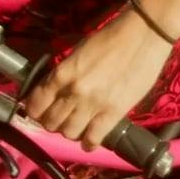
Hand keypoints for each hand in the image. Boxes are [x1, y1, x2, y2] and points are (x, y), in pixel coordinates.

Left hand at [21, 3, 173, 149]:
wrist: (143, 35)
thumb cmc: (110, 38)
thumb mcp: (77, 52)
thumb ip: (64, 73)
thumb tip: (54, 91)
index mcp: (62, 73)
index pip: (36, 104)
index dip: (36, 110)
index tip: (41, 110)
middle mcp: (73, 92)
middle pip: (51, 122)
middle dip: (52, 122)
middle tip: (61, 118)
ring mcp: (94, 105)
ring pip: (69, 133)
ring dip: (70, 132)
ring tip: (77, 126)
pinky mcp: (114, 113)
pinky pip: (93, 138)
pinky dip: (88, 143)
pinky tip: (89, 140)